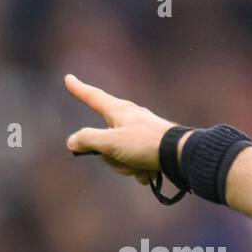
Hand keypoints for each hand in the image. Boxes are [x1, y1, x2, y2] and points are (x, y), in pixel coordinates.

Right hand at [64, 73, 178, 184]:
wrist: (181, 156)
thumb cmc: (145, 144)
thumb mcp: (110, 143)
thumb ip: (88, 140)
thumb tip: (73, 141)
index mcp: (118, 110)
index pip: (93, 97)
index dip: (79, 89)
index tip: (69, 79)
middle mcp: (131, 118)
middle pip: (105, 140)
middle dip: (110, 156)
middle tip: (121, 158)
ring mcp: (143, 134)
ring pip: (121, 155)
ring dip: (128, 166)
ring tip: (140, 166)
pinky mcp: (155, 148)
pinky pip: (138, 163)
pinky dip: (141, 171)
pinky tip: (150, 173)